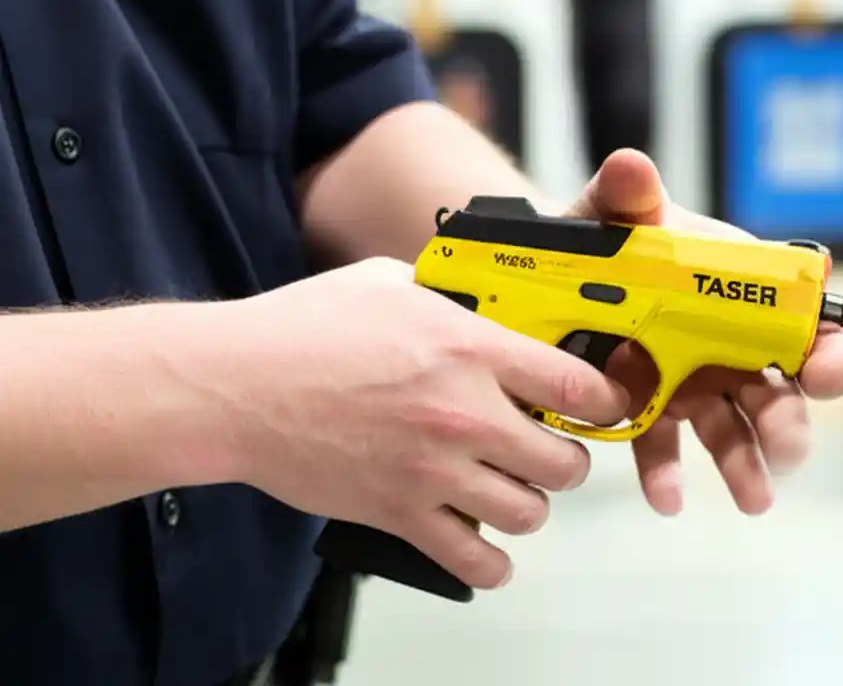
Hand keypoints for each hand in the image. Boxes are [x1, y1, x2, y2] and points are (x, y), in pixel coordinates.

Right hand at [216, 257, 628, 589]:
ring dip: (531, 504)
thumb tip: (485, 305)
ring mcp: (433, 471)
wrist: (232, 386)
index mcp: (469, 349)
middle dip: (569, 457)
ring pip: (530, 513)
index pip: (578, 385)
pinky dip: (491, 562)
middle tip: (551, 448)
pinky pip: (473, 560)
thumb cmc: (302, 329)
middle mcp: (462, 414)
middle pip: (567, 461)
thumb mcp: (389, 283)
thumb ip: (451, 297)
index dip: (607, 400)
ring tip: (513, 487)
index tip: (604, 405)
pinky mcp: (399, 513)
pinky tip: (487, 545)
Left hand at [563, 149, 842, 516]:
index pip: (805, 323)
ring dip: (748, 466)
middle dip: (791, 421)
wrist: (555, 277)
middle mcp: (730, 348)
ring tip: (754, 498)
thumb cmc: (608, 237)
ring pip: (734, 433)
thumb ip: (627, 194)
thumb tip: (632, 167)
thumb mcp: (615, 213)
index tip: (827, 368)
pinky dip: (668, 476)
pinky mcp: (653, 415)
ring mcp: (695, 387)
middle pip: (778, 391)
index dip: (829, 349)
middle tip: (788, 447)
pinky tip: (667, 500)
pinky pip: (666, 451)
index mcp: (741, 297)